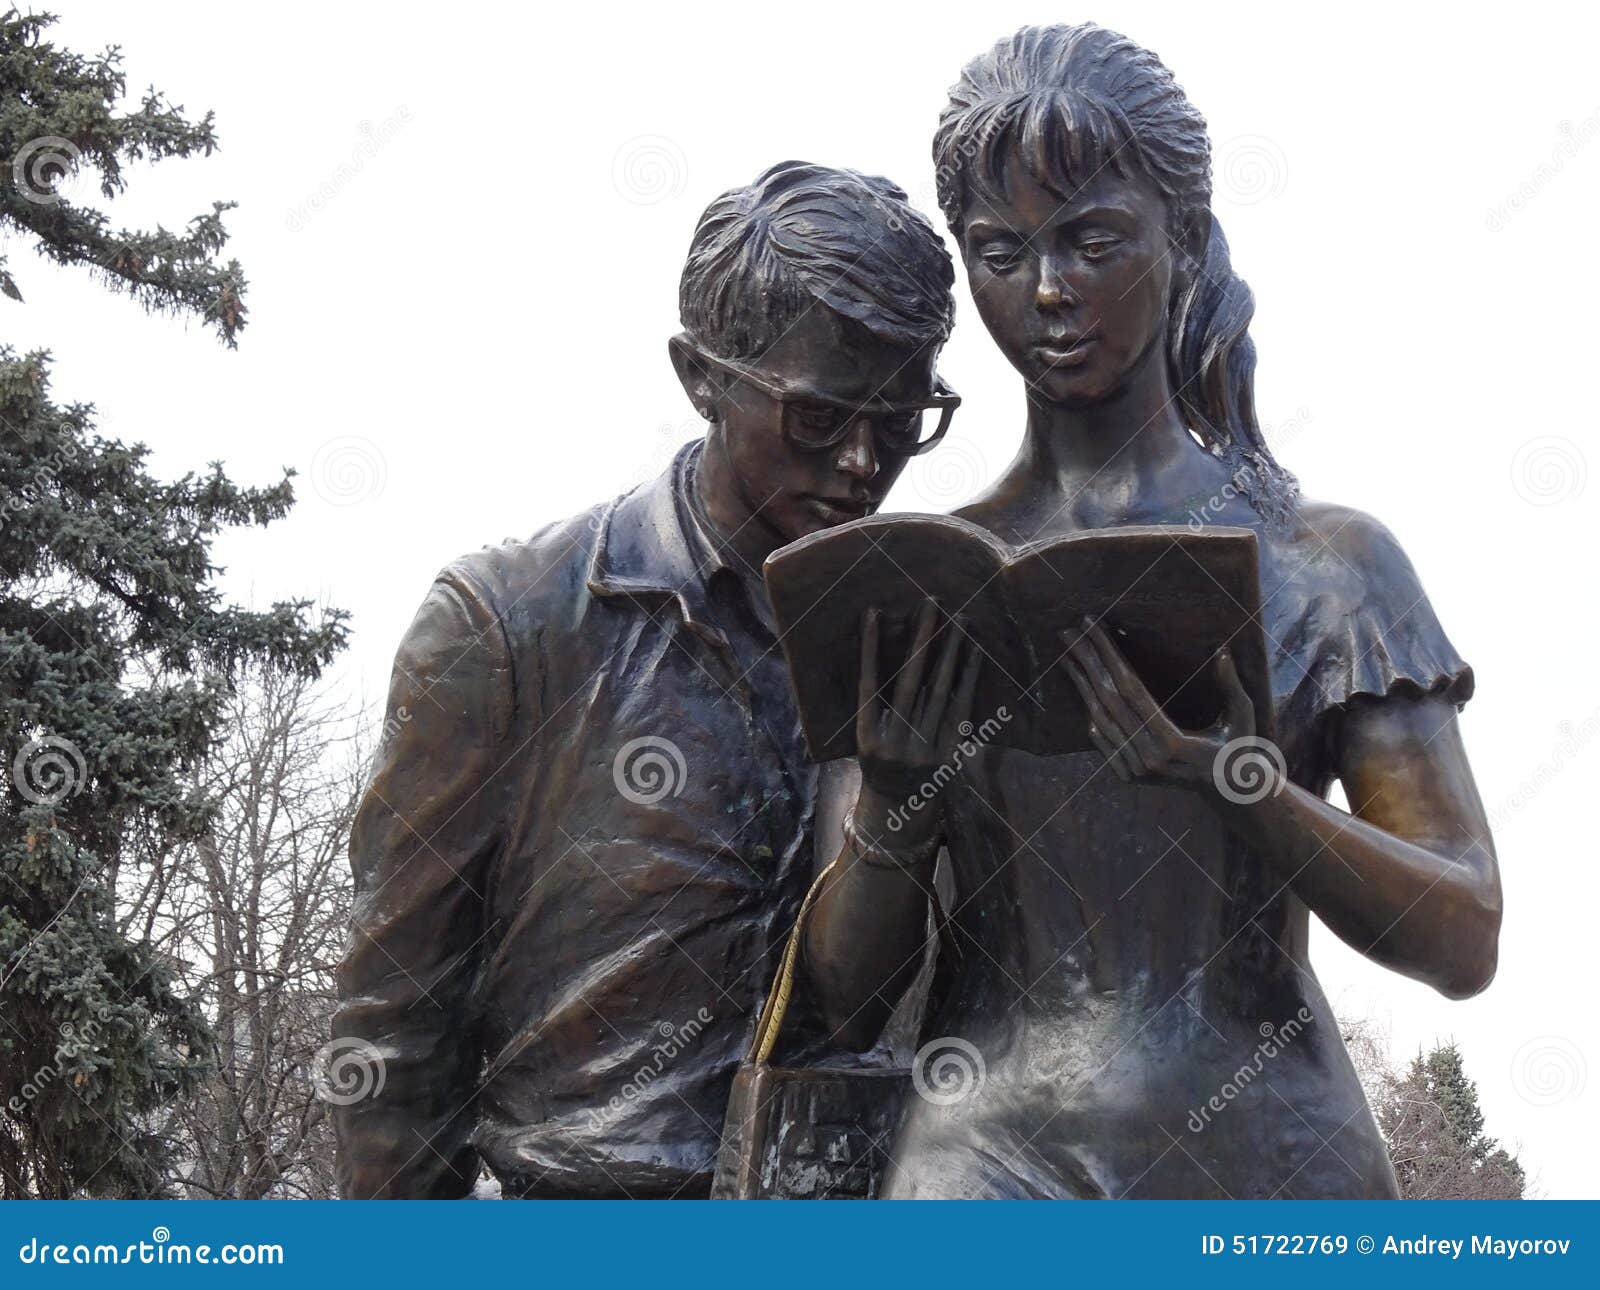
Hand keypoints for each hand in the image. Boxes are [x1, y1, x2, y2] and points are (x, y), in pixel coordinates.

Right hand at [855, 599, 981, 815]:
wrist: (899, 804)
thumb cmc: (878, 758)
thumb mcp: (865, 735)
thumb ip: (874, 703)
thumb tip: (883, 648)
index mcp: (867, 735)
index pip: (867, 682)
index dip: (870, 648)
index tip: (873, 612)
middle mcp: (895, 741)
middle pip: (910, 679)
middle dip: (922, 639)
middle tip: (931, 603)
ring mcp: (925, 748)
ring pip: (941, 690)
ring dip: (951, 652)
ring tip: (959, 619)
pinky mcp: (950, 752)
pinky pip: (962, 708)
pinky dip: (969, 679)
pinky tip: (974, 652)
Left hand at [1061, 617, 1259, 795]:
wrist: (1229, 790)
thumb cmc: (1238, 745)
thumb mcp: (1242, 715)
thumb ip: (1231, 684)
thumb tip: (1221, 649)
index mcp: (1173, 744)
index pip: (1131, 690)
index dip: (1110, 657)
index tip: (1092, 628)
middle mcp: (1148, 759)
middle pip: (1109, 701)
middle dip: (1087, 662)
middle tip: (1067, 632)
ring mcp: (1135, 771)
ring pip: (1100, 719)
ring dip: (1081, 684)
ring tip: (1067, 653)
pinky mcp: (1127, 777)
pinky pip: (1102, 739)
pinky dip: (1089, 711)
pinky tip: (1080, 685)